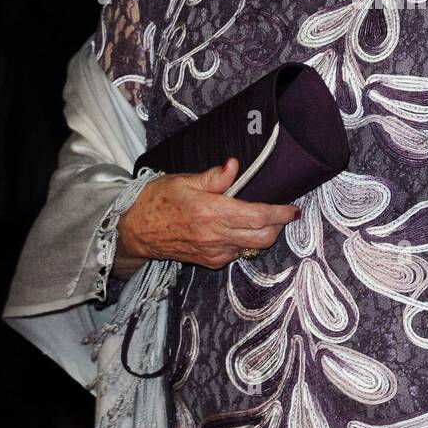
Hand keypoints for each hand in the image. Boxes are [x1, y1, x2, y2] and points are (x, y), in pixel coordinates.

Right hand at [113, 157, 300, 275]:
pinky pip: (237, 253)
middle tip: (281, 211)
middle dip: (278, 225)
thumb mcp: (184, 181)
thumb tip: (235, 165)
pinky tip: (237, 228)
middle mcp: (215, 237)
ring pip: (252, 247)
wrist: (134, 230)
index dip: (280, 213)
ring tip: (260, 217)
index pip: (257, 217)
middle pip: (263, 238)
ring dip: (262, 234)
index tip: (292, 208)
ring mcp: (213, 253)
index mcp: (211, 213)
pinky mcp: (209, 262)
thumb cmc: (157, 200)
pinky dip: (244, 241)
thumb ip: (214, 177)